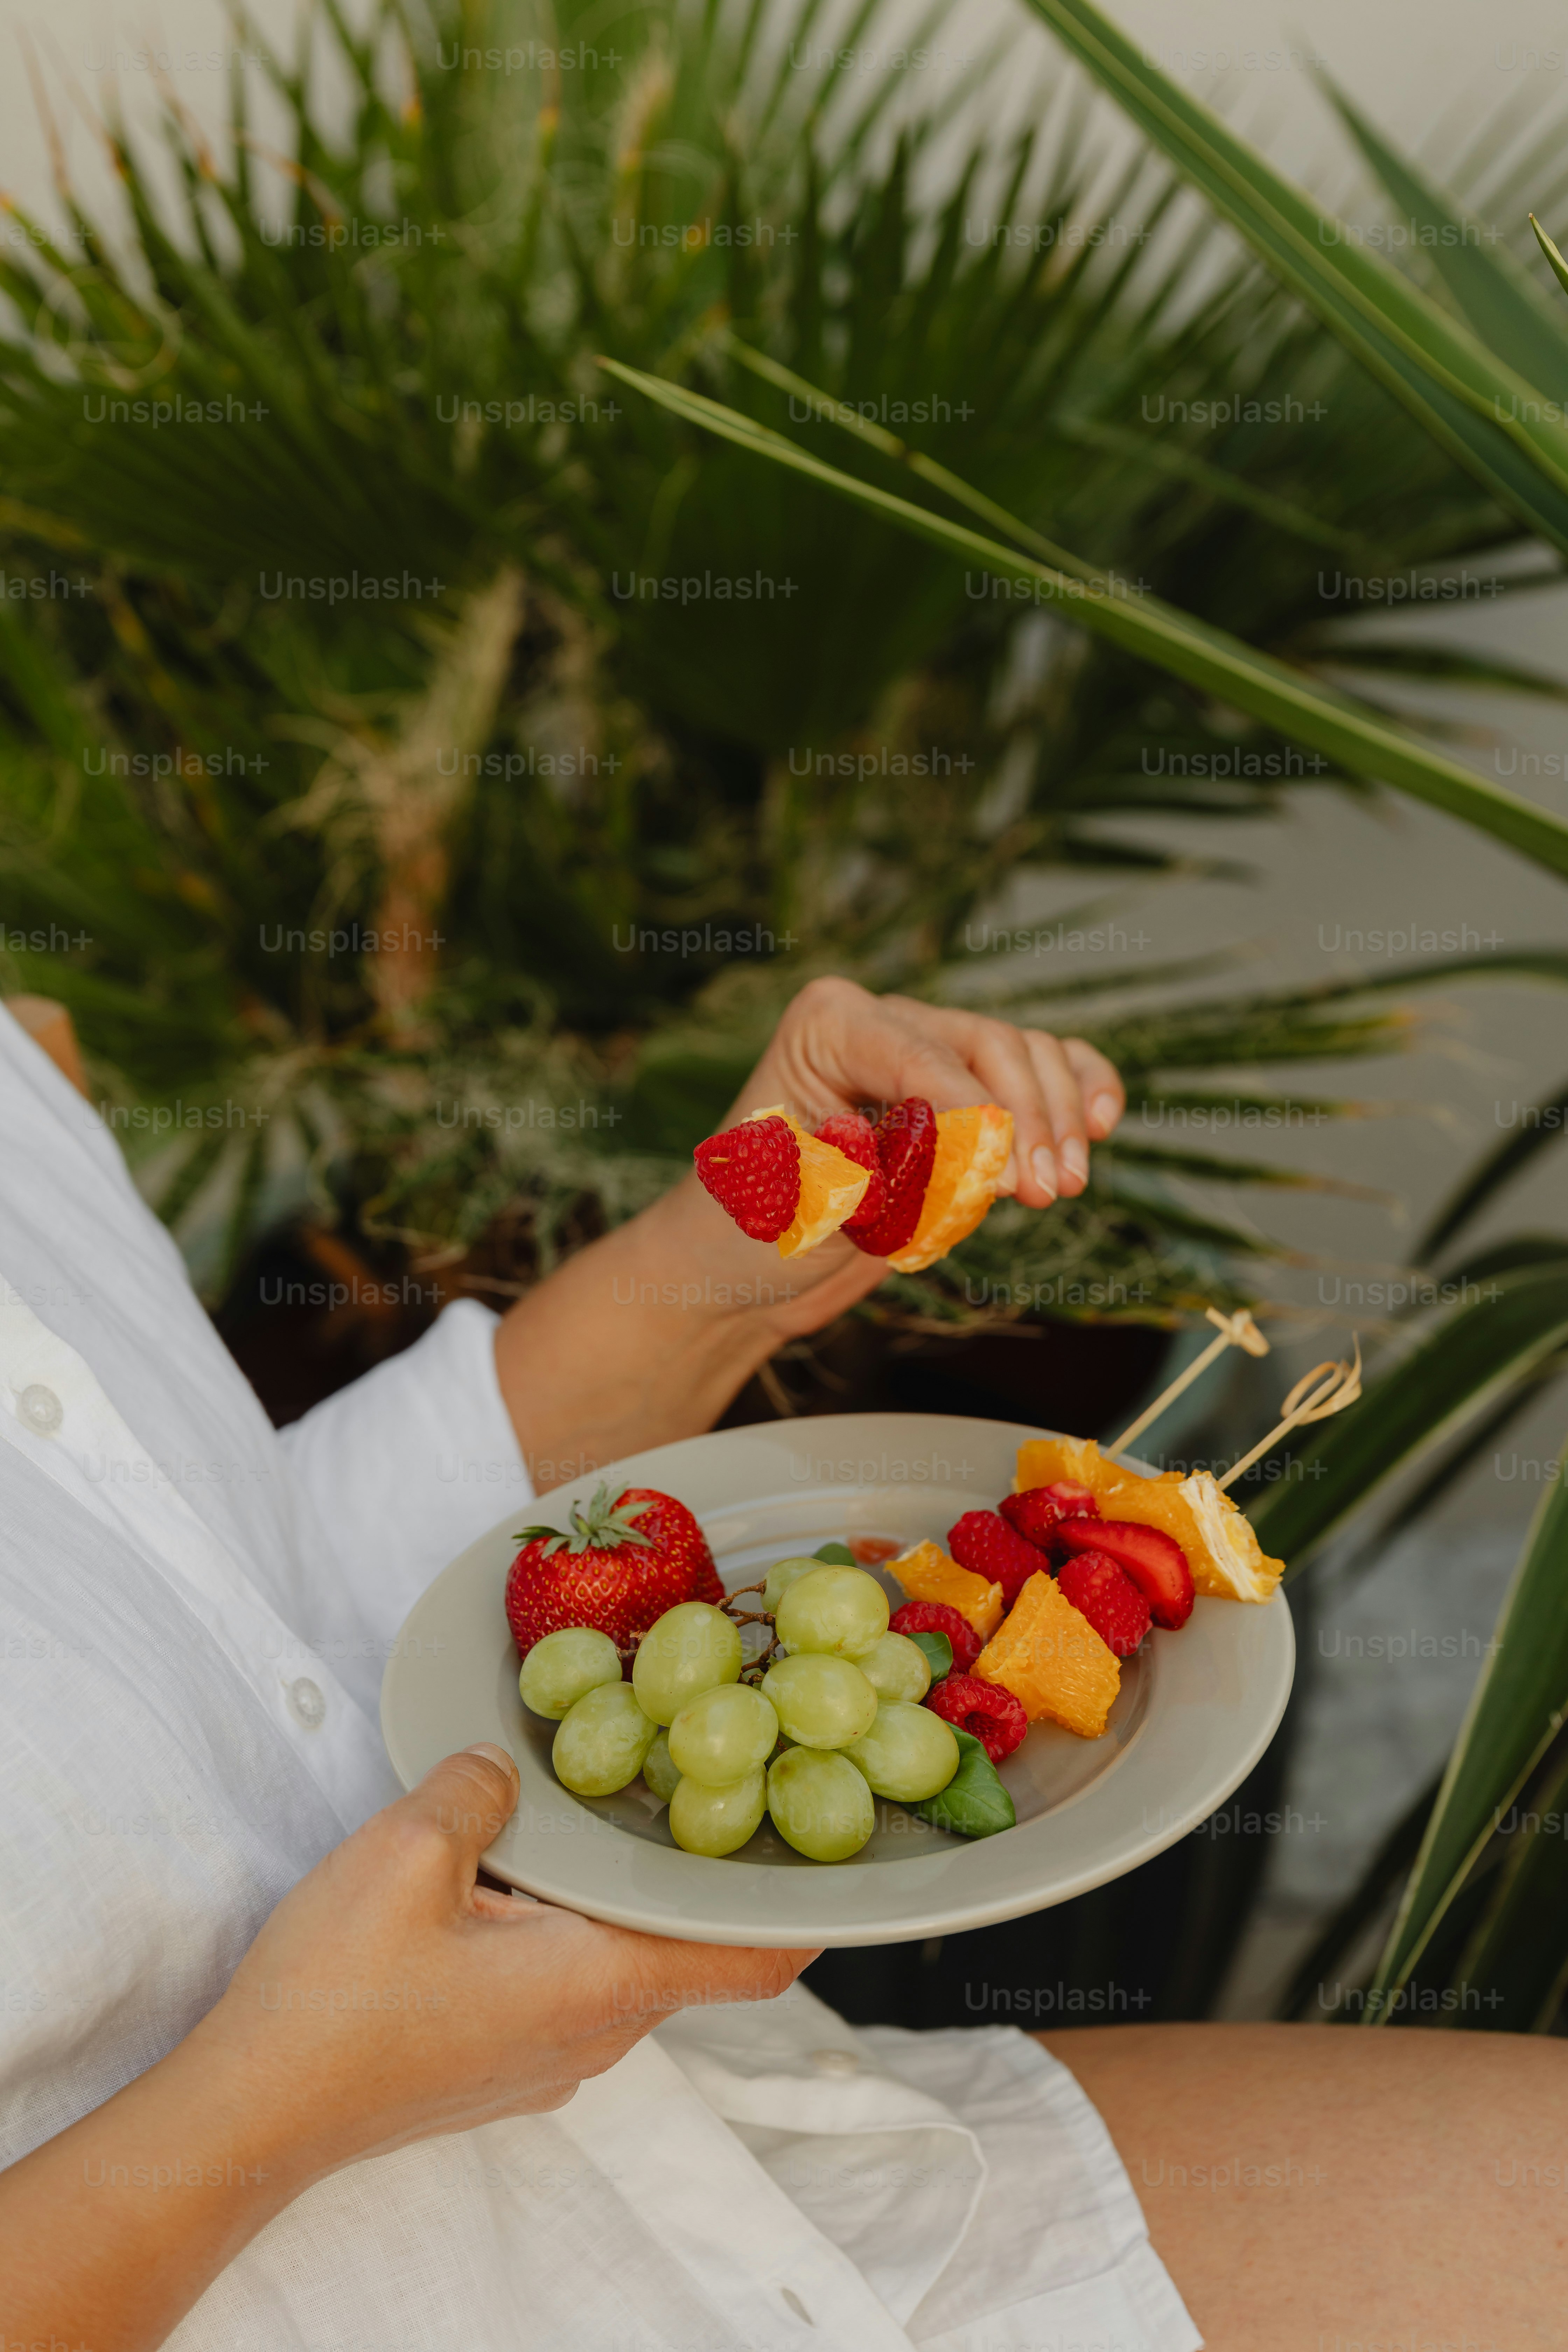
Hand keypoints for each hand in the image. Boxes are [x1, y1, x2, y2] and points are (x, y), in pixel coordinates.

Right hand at [0, 1745, 813, 2349]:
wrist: (251, 2112)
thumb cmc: (334, 1998)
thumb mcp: (405, 1852)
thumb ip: (476, 1790)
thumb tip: (502, 1764)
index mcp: (601, 1985)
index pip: (754, 1958)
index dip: (804, 1902)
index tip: (829, 1837)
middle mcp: (596, 2034)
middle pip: (690, 1948)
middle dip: (700, 1869)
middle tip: (705, 1777)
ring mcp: (549, 2059)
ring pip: (626, 1961)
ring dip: (622, 1893)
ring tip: (606, 1808)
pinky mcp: (502, 2063)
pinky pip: (572, 1983)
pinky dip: (572, 1926)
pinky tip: (525, 1873)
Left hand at [676, 973, 1125, 1340]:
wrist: (741, 1271)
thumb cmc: (748, 1232)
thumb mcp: (797, 1206)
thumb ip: (879, 1175)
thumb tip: (970, 1160)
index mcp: (826, 1025)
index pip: (923, 1053)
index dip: (976, 1112)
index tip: (1007, 1178)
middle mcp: (879, 1023)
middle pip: (988, 1044)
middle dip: (1026, 1119)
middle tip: (1043, 1194)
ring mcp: (926, 1055)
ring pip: (1024, 1056)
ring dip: (1056, 1119)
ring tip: (1060, 1188)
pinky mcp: (960, 1098)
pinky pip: (1038, 1072)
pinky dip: (1077, 1090)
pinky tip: (1103, 1123)